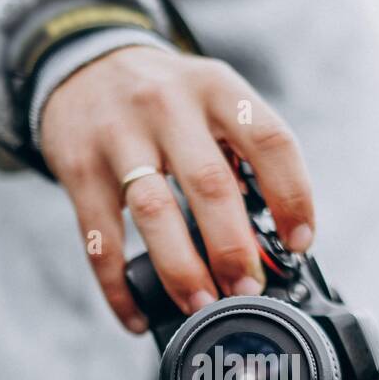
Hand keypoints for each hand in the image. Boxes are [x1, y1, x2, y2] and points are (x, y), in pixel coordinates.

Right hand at [39, 45, 315, 331]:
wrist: (80, 63)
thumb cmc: (165, 98)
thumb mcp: (211, 98)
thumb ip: (241, 153)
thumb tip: (273, 241)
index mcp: (216, 88)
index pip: (269, 141)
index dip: (293, 196)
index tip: (300, 243)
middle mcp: (168, 105)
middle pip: (209, 184)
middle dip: (233, 248)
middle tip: (248, 289)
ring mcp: (118, 136)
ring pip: (154, 212)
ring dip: (181, 269)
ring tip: (201, 306)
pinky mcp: (78, 168)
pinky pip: (99, 239)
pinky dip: (118, 286)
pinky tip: (137, 315)